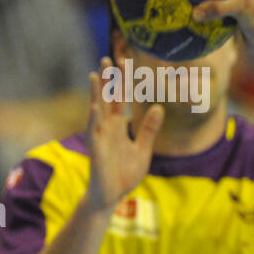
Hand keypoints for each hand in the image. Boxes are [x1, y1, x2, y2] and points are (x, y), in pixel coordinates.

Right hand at [82, 57, 162, 212]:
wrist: (112, 196)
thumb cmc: (124, 173)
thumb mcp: (143, 149)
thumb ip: (149, 129)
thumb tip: (159, 107)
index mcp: (119, 126)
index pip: (123, 99)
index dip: (125, 82)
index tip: (128, 62)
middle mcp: (108, 128)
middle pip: (108, 99)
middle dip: (109, 80)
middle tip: (109, 57)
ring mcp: (100, 137)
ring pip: (97, 110)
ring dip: (96, 93)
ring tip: (96, 74)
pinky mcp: (96, 150)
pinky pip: (94, 132)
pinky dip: (94, 119)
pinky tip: (95, 106)